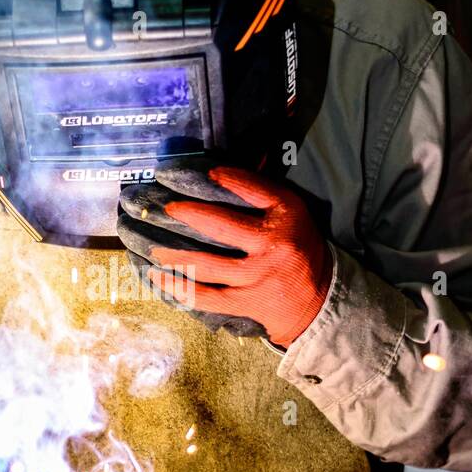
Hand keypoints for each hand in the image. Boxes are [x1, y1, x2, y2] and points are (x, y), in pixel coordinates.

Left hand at [127, 166, 331, 349]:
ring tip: (151, 246)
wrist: (319, 300)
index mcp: (287, 216)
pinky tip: (156, 277)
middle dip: (188, 214)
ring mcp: (257, 276)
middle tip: (167, 208)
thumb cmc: (299, 249)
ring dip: (173, 255)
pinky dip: (178, 286)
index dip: (230, 179)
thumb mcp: (293, 215)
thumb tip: (222, 170)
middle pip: (221, 226)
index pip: (255, 189)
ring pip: (206, 264)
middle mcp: (272, 245)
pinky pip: (205, 295)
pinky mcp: (245, 302)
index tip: (207, 173)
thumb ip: (263, 194)